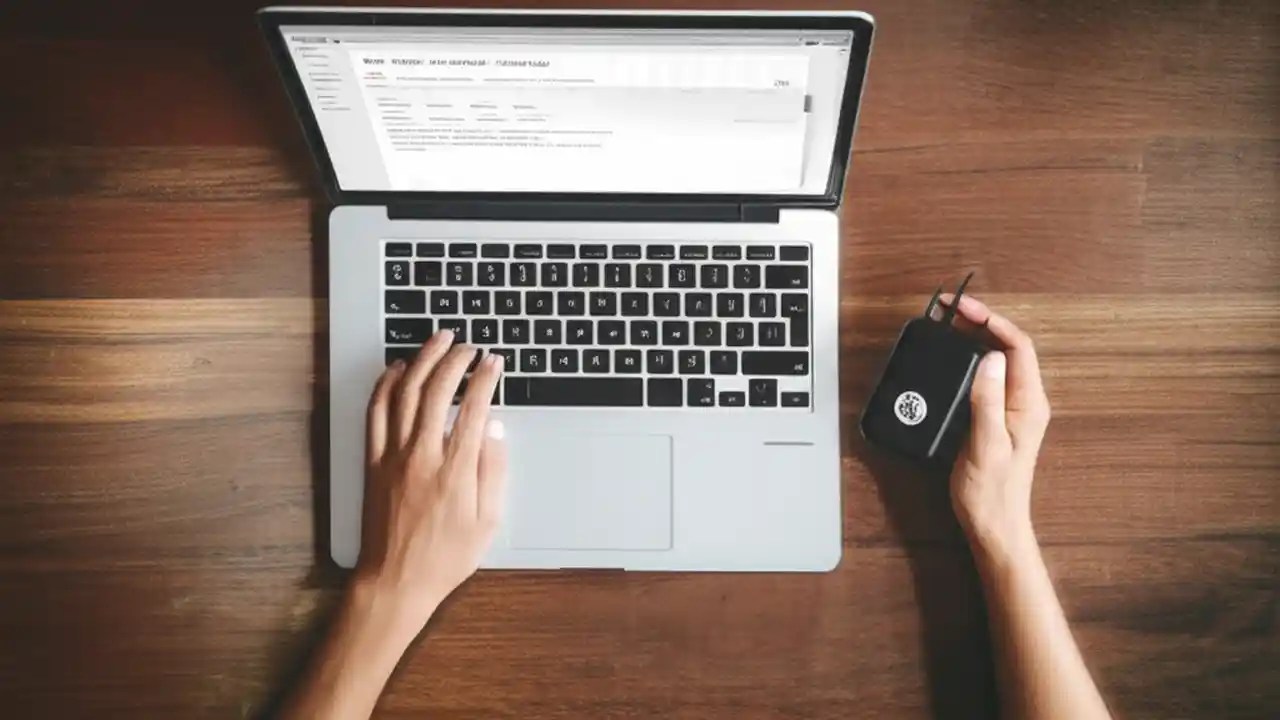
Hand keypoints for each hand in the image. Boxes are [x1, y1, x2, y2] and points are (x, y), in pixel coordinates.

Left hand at [355, 331, 506, 642]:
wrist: (395, 580)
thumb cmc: (444, 557)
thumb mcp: (487, 521)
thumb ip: (493, 471)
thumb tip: (494, 430)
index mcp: (455, 470)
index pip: (473, 408)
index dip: (485, 379)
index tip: (494, 362)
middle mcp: (421, 455)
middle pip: (437, 391)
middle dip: (455, 360)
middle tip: (469, 345)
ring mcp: (392, 455)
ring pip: (404, 393)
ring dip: (422, 361)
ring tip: (438, 340)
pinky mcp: (373, 461)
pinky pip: (375, 412)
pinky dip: (386, 385)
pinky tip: (397, 369)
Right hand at [942, 295, 1050, 557]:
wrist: (994, 527)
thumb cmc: (991, 493)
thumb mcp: (986, 445)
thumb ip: (988, 401)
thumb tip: (991, 357)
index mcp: (1029, 404)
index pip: (1018, 347)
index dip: (992, 321)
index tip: (962, 309)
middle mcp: (1025, 401)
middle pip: (1009, 347)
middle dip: (981, 323)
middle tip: (948, 311)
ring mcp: (1012, 409)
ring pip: (998, 360)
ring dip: (974, 339)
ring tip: (946, 326)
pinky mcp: (997, 417)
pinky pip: (987, 378)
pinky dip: (969, 360)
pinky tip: (950, 359)